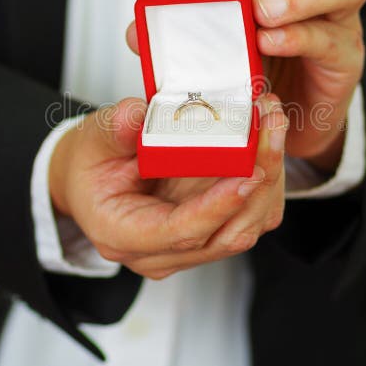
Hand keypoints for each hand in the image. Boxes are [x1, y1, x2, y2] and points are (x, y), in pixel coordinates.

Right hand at [48, 94, 286, 279]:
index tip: (248, 174)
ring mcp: (188, 248)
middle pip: (225, 234)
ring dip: (269, 177)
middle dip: (258, 183)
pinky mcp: (211, 232)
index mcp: (124, 235)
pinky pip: (250, 214)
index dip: (218, 207)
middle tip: (271, 128)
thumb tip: (137, 113)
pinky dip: (265, 179)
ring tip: (274, 123)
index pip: (181, 233)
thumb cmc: (92, 163)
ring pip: (246, 226)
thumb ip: (115, 129)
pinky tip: (268, 139)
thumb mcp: (93, 139)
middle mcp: (160, 253)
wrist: (92, 179)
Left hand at [127, 0, 365, 170]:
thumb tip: (137, 32)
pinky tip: (270, 44)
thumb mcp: (210, 48)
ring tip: (259, 12)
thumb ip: (179, 34)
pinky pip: (332, 37)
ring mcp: (337, 15)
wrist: (287, 117)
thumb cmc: (253, 69)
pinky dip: (301, 37)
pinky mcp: (347, 55)